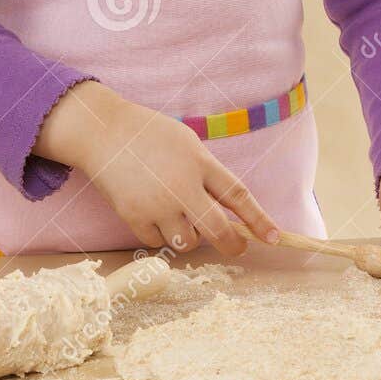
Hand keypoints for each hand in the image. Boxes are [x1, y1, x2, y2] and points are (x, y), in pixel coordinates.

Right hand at [35, 80, 281, 256]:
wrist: (103, 132)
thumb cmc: (150, 134)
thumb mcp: (188, 142)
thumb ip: (207, 172)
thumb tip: (227, 207)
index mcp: (200, 163)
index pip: (238, 197)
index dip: (260, 220)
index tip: (276, 238)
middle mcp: (181, 187)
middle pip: (218, 231)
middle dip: (233, 244)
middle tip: (238, 247)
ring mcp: (157, 205)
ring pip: (188, 242)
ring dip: (192, 237)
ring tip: (182, 218)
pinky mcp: (134, 217)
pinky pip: (157, 242)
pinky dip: (161, 235)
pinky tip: (154, 215)